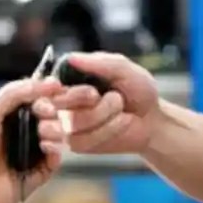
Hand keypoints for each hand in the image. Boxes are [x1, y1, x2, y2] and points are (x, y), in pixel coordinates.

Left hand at [0, 78, 65, 202]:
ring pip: (56, 135)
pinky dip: (55, 151)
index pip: (36, 98)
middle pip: (50, 115)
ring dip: (54, 129)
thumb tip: (46, 81)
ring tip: (42, 133)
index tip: (54, 89)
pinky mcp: (35, 173)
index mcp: (8, 115)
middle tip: (43, 113)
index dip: (46, 93)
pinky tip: (46, 147)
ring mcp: (29, 153)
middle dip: (51, 111)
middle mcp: (21, 132)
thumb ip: (15, 92)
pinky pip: (55, 160)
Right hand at [35, 52, 161, 155]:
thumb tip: (70, 58)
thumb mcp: (124, 69)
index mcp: (71, 78)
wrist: (153, 119)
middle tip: (113, 95)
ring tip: (121, 108)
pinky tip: (121, 123)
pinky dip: (108, 130)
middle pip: (58, 101)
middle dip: (85, 96)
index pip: (49, 82)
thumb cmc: (138, 90)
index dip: (53, 86)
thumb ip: (99, 63)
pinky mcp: (78, 144)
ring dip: (105, 113)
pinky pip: (82, 140)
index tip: (70, 86)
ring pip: (74, 121)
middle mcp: (65, 101)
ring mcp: (69, 124)